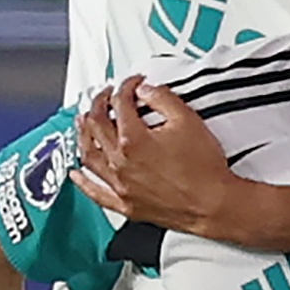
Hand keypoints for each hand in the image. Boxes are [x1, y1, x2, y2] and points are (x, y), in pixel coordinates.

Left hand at [73, 78, 251, 235]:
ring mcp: (121, 185)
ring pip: (89, 156)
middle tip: (103, 97)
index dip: (125, 87)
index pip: (120, 104)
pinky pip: (96, 193)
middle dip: (98, 105)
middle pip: (97, 126)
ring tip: (83, 123)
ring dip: (83, 135)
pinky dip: (82, 182)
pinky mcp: (126, 205)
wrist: (213, 204)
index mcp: (133, 139)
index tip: (132, 85)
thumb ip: (163, 99)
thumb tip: (147, 90)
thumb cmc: (204, 170)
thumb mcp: (188, 121)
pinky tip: (76, 173)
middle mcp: (121, 162)